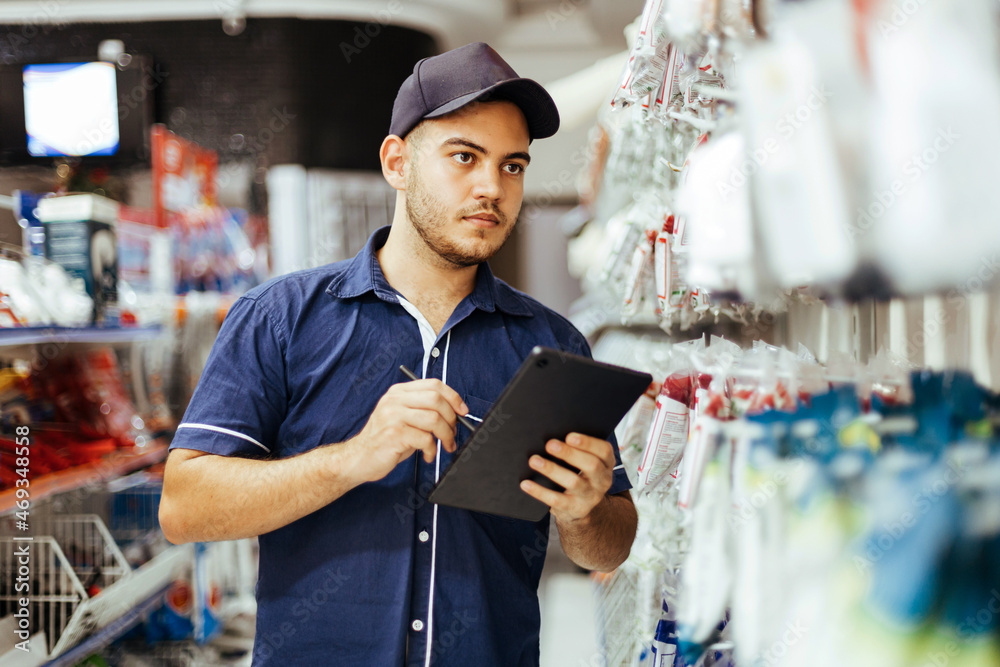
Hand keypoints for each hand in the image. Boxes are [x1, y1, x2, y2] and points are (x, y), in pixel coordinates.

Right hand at [346, 379, 467, 482]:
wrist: (358, 458)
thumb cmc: (385, 440)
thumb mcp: (402, 417)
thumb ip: (422, 409)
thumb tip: (454, 412)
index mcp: (398, 392)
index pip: (433, 385)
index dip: (453, 397)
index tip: (462, 411)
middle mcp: (394, 400)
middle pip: (436, 400)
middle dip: (452, 419)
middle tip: (453, 433)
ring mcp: (393, 416)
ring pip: (434, 419)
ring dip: (446, 436)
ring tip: (445, 446)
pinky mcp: (394, 434)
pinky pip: (426, 439)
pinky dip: (432, 449)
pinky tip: (427, 455)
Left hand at [519, 433, 614, 522]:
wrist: (581, 507)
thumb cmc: (579, 475)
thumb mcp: (585, 462)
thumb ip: (577, 449)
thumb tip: (552, 433)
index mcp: (606, 463)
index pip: (604, 451)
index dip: (588, 443)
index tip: (569, 436)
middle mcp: (602, 480)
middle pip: (591, 465)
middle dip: (569, 453)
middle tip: (549, 444)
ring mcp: (590, 496)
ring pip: (573, 482)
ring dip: (552, 470)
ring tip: (534, 460)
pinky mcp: (575, 509)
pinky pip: (557, 500)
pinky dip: (540, 491)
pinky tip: (526, 484)